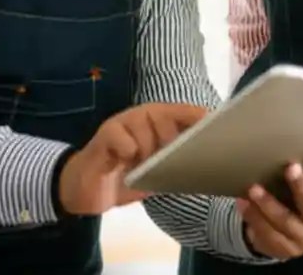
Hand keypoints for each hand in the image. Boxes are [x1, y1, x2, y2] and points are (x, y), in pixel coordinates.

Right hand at [57, 102, 207, 215]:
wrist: (87, 189)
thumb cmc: (125, 177)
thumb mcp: (156, 174)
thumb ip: (176, 166)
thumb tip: (206, 169)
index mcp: (156, 124)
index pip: (181, 112)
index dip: (196, 116)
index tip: (214, 123)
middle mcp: (140, 117)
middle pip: (163, 114)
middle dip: (171, 137)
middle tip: (170, 158)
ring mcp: (120, 123)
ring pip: (143, 122)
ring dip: (148, 147)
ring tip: (143, 165)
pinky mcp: (103, 135)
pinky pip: (120, 135)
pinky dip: (128, 149)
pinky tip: (126, 162)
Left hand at [240, 156, 302, 258]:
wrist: (288, 233)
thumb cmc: (302, 199)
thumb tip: (301, 141)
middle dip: (302, 187)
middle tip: (290, 167)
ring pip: (287, 222)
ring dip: (269, 204)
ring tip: (253, 187)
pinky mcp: (285, 250)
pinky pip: (267, 233)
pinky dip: (253, 216)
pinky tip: (242, 202)